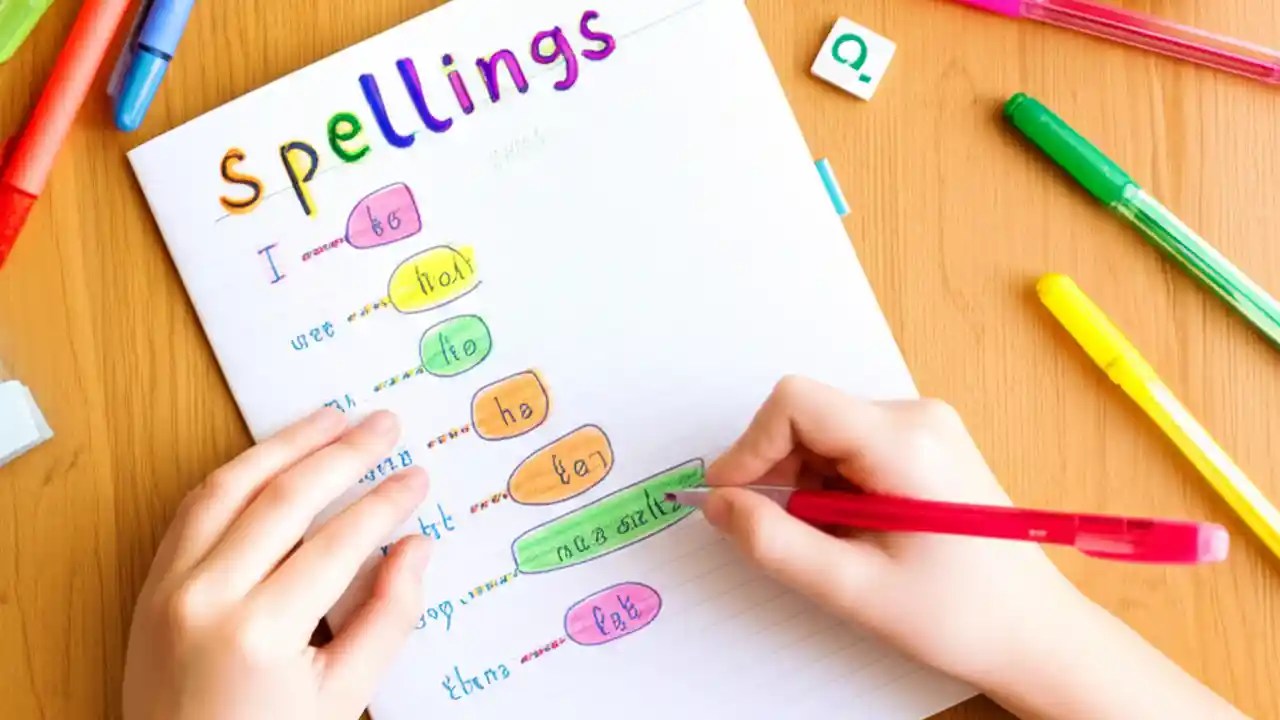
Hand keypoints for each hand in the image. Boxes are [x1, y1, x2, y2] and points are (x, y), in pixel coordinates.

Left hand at [123, 409, 431, 719]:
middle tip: (383, 425)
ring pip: (228, 487)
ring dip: (282, 445)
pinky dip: (236, 474)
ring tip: (330, 418)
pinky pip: (193, 510)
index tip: (416, 478)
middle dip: (342, 454)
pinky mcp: (150, 587)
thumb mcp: (342, 700)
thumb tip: (413, 548)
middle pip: (282, 497)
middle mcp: (205, 598)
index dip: (384, 502)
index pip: (338, 541)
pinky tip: (271, 457)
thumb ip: (386, 619)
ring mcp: (168, 588)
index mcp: (259, 633)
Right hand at [703, 376, 1083, 686]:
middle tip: (783, 535)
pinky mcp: (925, 445)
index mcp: (904, 441)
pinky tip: (851, 533)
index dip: (750, 448)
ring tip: (831, 544)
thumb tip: (719, 506)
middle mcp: (917, 417)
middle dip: (777, 472)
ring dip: (804, 484)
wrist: (1035, 632)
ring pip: (824, 434)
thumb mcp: (853, 588)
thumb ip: (774, 543)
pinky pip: (850, 447)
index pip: (795, 402)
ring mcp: (925, 428)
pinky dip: (830, 487)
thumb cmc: (962, 615)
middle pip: (807, 417)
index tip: (733, 498)